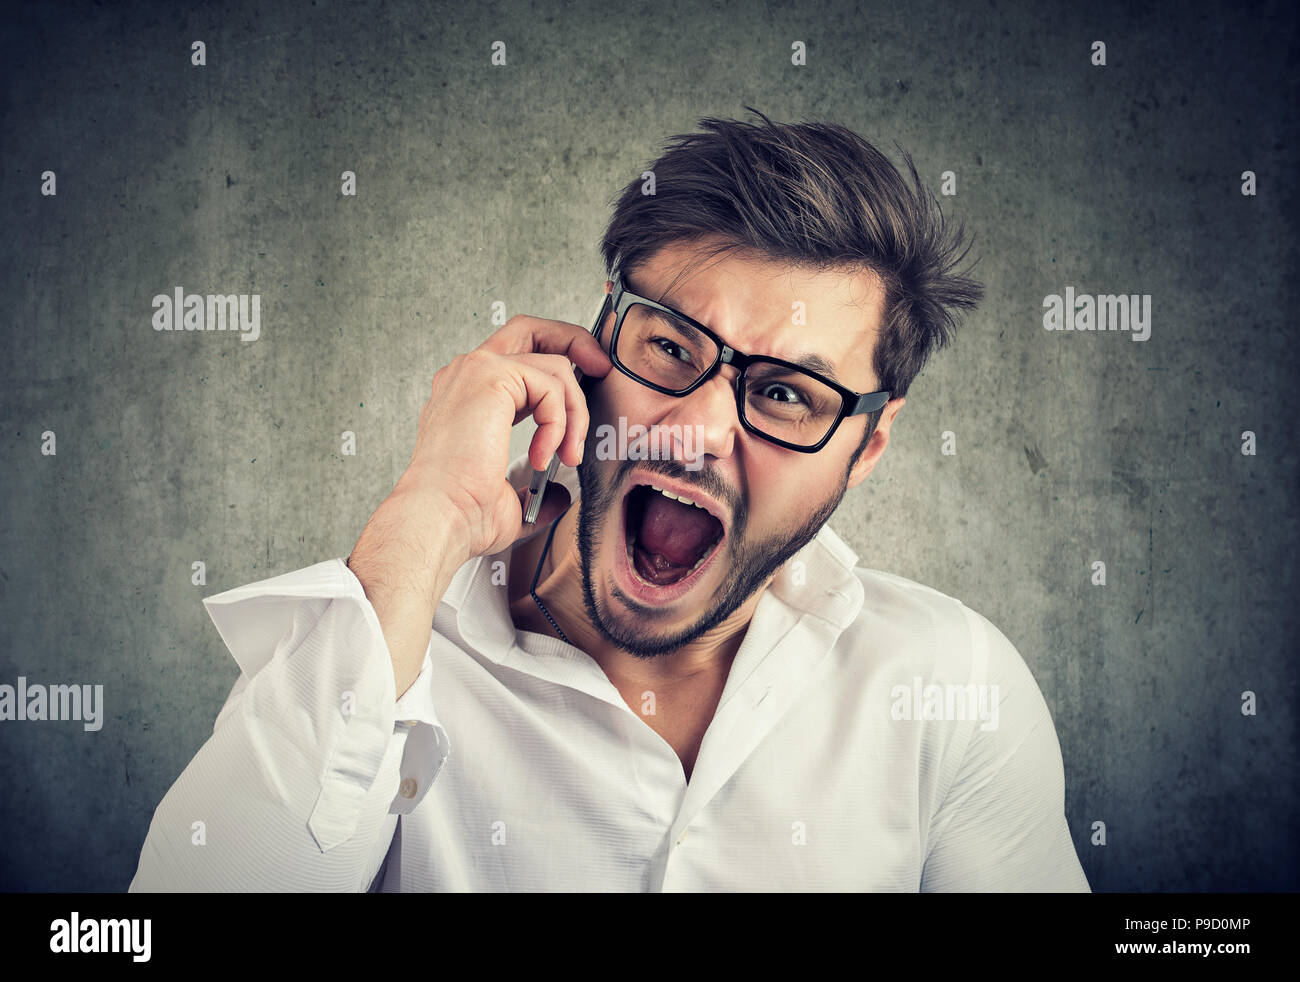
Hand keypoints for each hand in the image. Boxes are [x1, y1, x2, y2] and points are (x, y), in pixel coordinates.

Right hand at [394, 314, 611, 560]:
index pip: (516, 356)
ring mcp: (477, 370)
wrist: (440, 517)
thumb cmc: (461, 512)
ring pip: (553, 366)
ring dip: (574, 413)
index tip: (584, 388)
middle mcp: (467, 375)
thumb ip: (538, 490)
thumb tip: (561, 496)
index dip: (556, 362)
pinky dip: (560, 422)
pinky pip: (551, 387)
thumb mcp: (511, 500)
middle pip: (530, 330)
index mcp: (467, 396)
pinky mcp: (490, 375)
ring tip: (567, 455)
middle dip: (574, 343)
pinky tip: (545, 454)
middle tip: (600, 370)